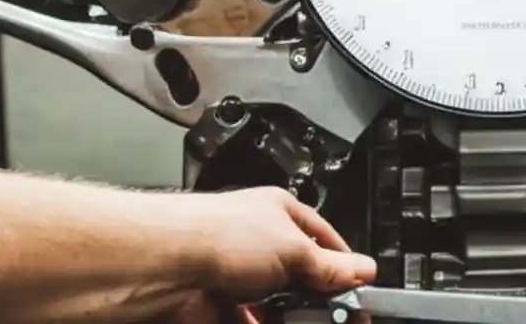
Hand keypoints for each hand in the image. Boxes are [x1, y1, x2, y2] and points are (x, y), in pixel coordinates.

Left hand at [163, 187, 376, 322]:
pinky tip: (257, 323)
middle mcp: (256, 239)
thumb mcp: (293, 251)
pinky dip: (252, 322)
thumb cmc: (221, 235)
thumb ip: (330, 267)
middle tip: (333, 317)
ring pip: (271, 302)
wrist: (161, 263)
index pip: (323, 238)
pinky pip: (242, 317)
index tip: (357, 291)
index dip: (341, 264)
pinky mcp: (213, 301)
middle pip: (297, 274)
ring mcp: (234, 272)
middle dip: (313, 298)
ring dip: (285, 315)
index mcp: (280, 212)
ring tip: (300, 322)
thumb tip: (363, 271)